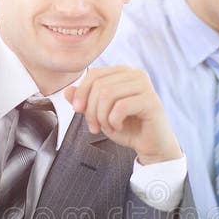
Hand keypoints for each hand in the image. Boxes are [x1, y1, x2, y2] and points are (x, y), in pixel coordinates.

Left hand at [65, 66, 181, 164]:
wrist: (150, 145)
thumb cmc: (128, 128)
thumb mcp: (100, 114)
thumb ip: (85, 102)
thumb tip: (67, 91)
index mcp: (123, 73)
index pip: (94, 74)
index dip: (81, 93)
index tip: (78, 111)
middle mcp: (136, 74)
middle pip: (99, 85)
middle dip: (91, 110)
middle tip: (94, 127)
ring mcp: (145, 86)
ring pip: (108, 95)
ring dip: (102, 117)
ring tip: (107, 128)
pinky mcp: (151, 101)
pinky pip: (121, 107)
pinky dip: (113, 121)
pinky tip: (118, 127)